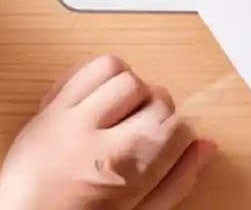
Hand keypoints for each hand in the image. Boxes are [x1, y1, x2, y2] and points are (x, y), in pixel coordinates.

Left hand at [0, 55, 216, 209]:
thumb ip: (175, 182)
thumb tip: (205, 147)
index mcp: (120, 170)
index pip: (175, 126)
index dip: (179, 135)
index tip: (170, 145)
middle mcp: (92, 137)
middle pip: (151, 93)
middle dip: (157, 110)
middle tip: (143, 134)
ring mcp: (65, 118)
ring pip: (117, 70)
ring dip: (128, 87)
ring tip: (121, 115)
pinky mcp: (45, 108)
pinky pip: (79, 69)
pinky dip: (96, 76)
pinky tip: (99, 102)